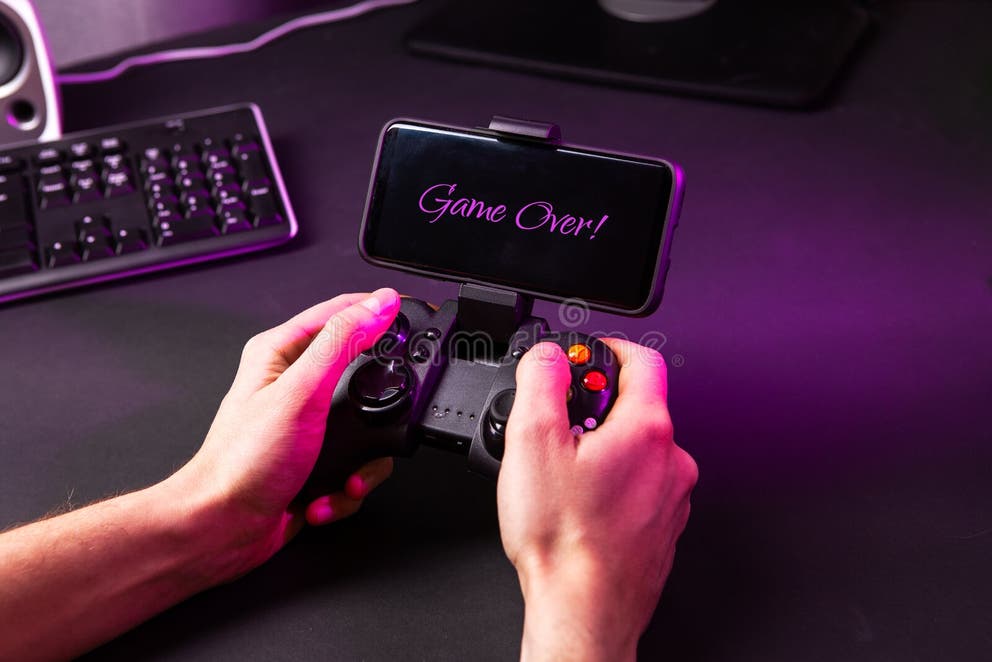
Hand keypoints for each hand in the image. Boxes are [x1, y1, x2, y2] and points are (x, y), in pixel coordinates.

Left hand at [166, 288, 401, 579]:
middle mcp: (293, 385)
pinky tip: (327, 494)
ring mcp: (306, 425)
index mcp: (280, 353)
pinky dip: (348, 487)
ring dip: (364, 462)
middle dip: (379, 406)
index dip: (377, 309)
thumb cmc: (242, 462)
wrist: (223, 529)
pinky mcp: (316, 462)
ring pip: (367, 427)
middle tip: (384, 420)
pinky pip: (356, 466)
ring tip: (349, 476)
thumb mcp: (301, 392)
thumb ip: (343, 343)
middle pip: (362, 371)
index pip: (339, 311)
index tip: (410, 313)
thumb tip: (379, 305)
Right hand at [497, 339, 697, 661]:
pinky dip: (614, 483)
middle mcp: (671, 460)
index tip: (588, 355)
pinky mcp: (663, 528)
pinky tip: (581, 506)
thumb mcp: (532, 441)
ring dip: (605, 448)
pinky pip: (641, 487)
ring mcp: (672, 498)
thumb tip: (547, 355)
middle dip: (596, 407)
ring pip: (638, 450)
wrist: (583, 611)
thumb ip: (540, 379)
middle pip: (637, 407)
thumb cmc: (564, 540)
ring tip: (563, 474)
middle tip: (559, 425)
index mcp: (647, 429)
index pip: (644, 359)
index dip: (610, 348)